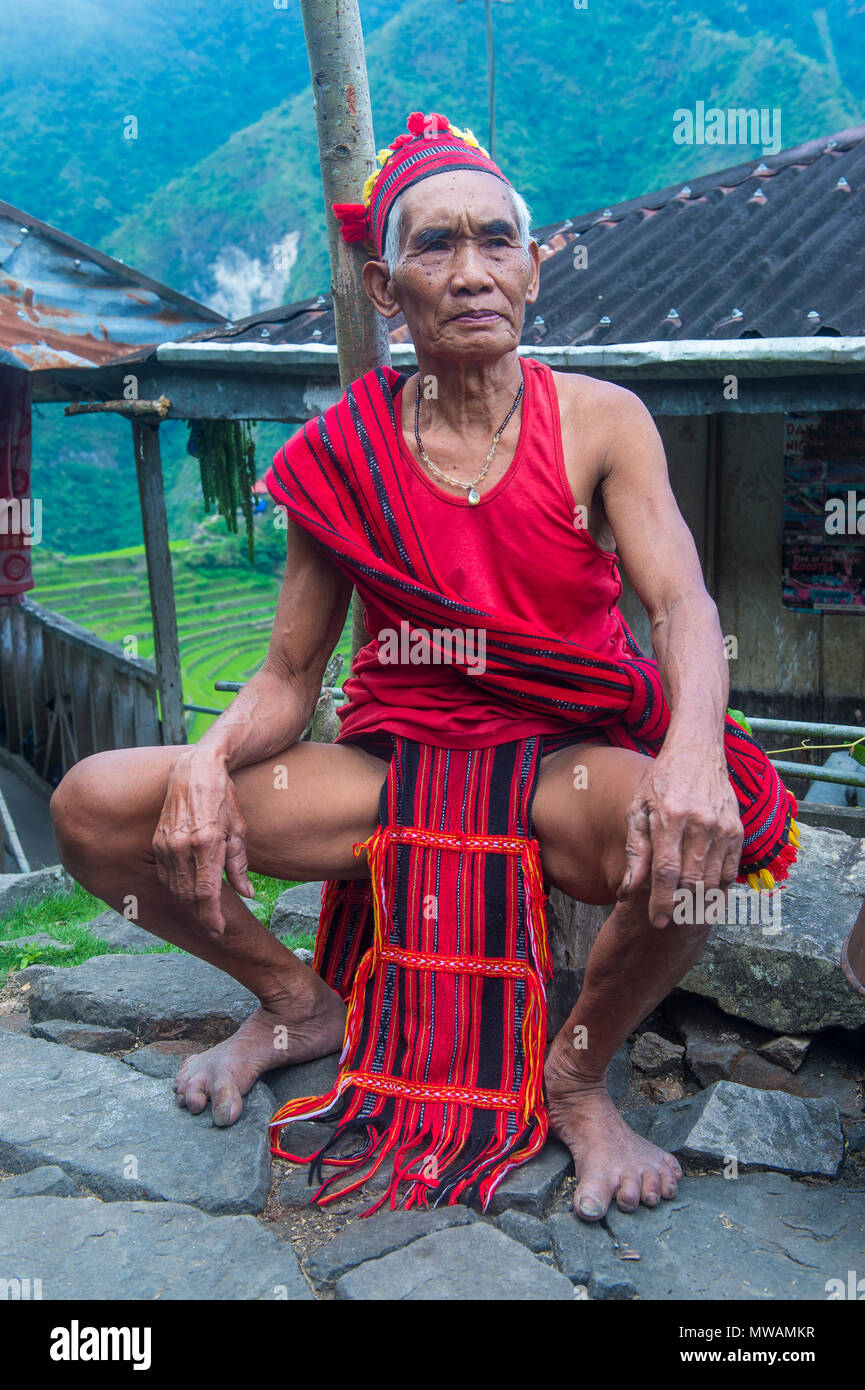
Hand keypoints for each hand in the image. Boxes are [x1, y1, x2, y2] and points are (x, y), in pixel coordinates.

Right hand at [152, 750, 252, 935]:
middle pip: (188, 895)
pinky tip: (187, 893)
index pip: (206, 893)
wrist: (195, 771)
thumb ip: (240, 866)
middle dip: (202, 914)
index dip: (212, 917)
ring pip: (175, 887)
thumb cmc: (222, 799)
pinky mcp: (157, 841)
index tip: (219, 930)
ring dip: (189, 904)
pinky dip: (176, 888)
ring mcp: (166, 844)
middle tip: (215, 927)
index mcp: (206, 844)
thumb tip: (248, 893)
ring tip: (204, 913)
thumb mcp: (238, 831)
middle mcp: (182, 846)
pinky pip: (165, 875)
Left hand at [616, 747, 742, 927]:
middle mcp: (700, 823)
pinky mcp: (738, 830)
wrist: (697, 752)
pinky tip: (704, 893)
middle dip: (681, 907)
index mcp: (670, 818)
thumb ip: (634, 851)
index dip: (662, 902)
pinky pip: (730, 871)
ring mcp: (723, 827)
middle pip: (692, 881)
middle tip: (671, 920)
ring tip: (685, 912)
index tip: (657, 921)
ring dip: (699, 901)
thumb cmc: (661, 781)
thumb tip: (627, 890)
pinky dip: (718, 888)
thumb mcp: (638, 809)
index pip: (666, 872)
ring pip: (713, 880)